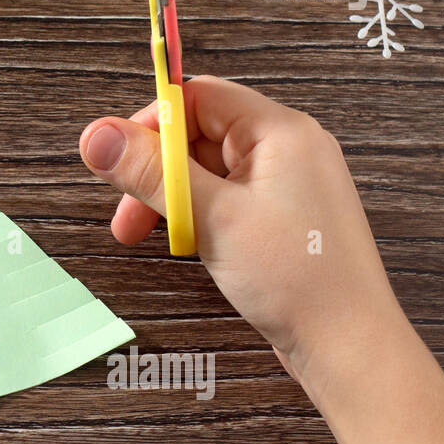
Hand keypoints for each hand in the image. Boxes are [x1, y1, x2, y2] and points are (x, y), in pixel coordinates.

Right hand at [79, 76, 403, 385]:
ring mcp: (288, 184)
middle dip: (155, 169)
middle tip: (125, 211)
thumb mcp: (211, 217)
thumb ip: (151, 172)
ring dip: (171, 196)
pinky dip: (196, 213)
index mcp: (280, 131)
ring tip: (145, 234)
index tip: (117, 159)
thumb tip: (95, 135)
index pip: (199, 97)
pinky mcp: (283, 217)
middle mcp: (288, 148)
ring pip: (208, 169)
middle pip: (199, 133)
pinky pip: (226, 196)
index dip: (151, 123)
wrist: (348, 347)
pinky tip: (185, 243)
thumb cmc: (297, 279)